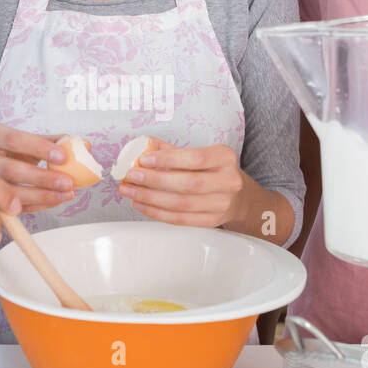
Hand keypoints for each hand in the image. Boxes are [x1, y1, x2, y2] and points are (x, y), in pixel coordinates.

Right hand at [0, 123, 81, 211]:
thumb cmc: (13, 153)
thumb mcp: (29, 142)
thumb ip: (55, 142)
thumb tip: (86, 146)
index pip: (14, 139)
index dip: (39, 148)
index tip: (64, 156)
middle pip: (10, 169)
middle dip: (43, 178)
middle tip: (69, 182)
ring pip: (10, 193)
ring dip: (42, 195)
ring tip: (66, 194)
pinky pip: (12, 207)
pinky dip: (37, 205)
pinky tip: (55, 200)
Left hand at [117, 140, 246, 226]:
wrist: (237, 196)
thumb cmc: (213, 171)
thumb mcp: (200, 154)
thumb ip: (172, 151)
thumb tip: (142, 146)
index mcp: (225, 158)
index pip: (196, 158)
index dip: (168, 159)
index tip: (144, 159)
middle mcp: (228, 181)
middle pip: (188, 183)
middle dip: (154, 180)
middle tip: (132, 176)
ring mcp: (221, 204)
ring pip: (181, 204)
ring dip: (150, 198)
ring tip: (131, 191)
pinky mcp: (212, 220)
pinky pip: (180, 219)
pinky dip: (157, 212)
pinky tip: (142, 204)